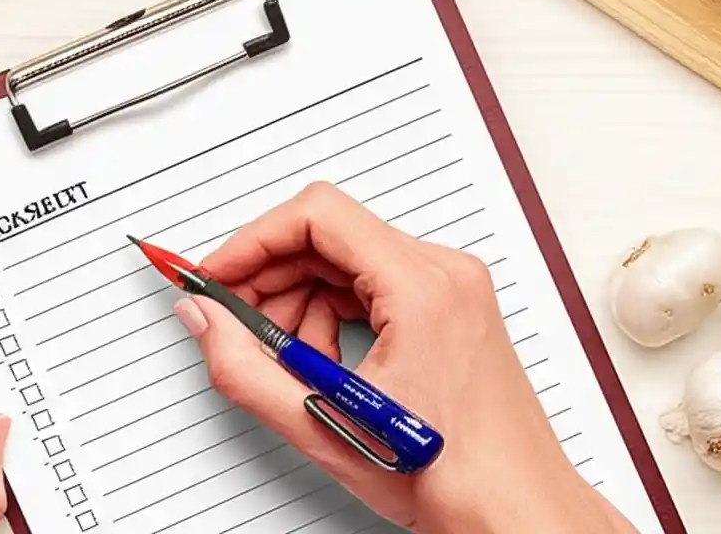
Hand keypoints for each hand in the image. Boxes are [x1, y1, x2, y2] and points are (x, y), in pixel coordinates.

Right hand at [177, 183, 635, 533]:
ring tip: (290, 366)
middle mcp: (444, 274)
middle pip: (328, 236)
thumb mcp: (323, 426)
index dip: (253, 241)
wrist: (515, 511)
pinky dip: (332, 317)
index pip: (317, 216)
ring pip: (346, 262)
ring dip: (299, 305)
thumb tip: (205, 319)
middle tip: (235, 324)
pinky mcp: (449, 307)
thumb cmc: (451, 478)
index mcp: (422, 288)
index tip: (217, 274)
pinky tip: (324, 367)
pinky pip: (372, 286)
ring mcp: (451, 288)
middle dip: (269, 279)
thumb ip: (244, 368)